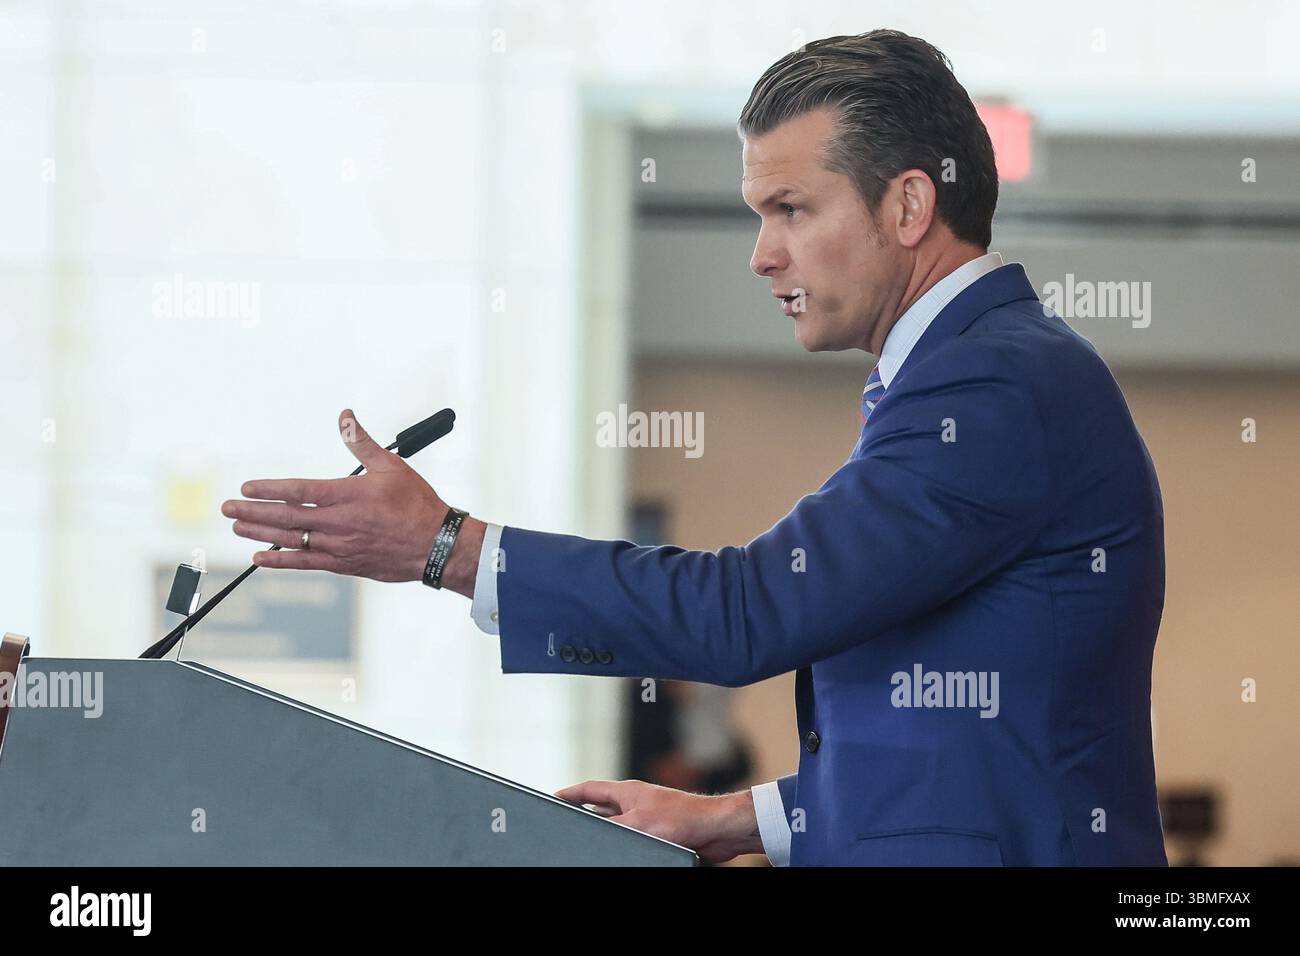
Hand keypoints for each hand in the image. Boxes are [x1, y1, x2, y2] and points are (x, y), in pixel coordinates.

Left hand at [222, 408, 454, 583]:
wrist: (436, 546)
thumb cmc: (417, 504)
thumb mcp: (392, 466)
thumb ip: (362, 442)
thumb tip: (345, 414)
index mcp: (348, 495)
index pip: (298, 491)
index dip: (269, 489)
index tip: (246, 487)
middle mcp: (338, 523)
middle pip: (285, 516)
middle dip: (252, 511)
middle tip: (226, 508)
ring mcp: (339, 546)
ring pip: (290, 540)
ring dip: (259, 532)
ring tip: (236, 527)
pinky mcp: (344, 565)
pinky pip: (305, 563)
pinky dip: (280, 560)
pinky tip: (260, 557)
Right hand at [556, 779, 763, 863]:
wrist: (715, 829)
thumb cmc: (682, 818)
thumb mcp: (638, 824)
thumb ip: (613, 827)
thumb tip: (593, 832)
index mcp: (628, 791)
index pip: (591, 789)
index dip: (571, 793)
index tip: (554, 797)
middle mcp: (636, 801)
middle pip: (602, 806)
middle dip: (584, 814)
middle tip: (566, 822)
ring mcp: (647, 816)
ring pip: (617, 824)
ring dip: (604, 831)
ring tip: (587, 841)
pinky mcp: (659, 831)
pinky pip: (633, 837)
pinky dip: (622, 842)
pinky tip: (618, 852)